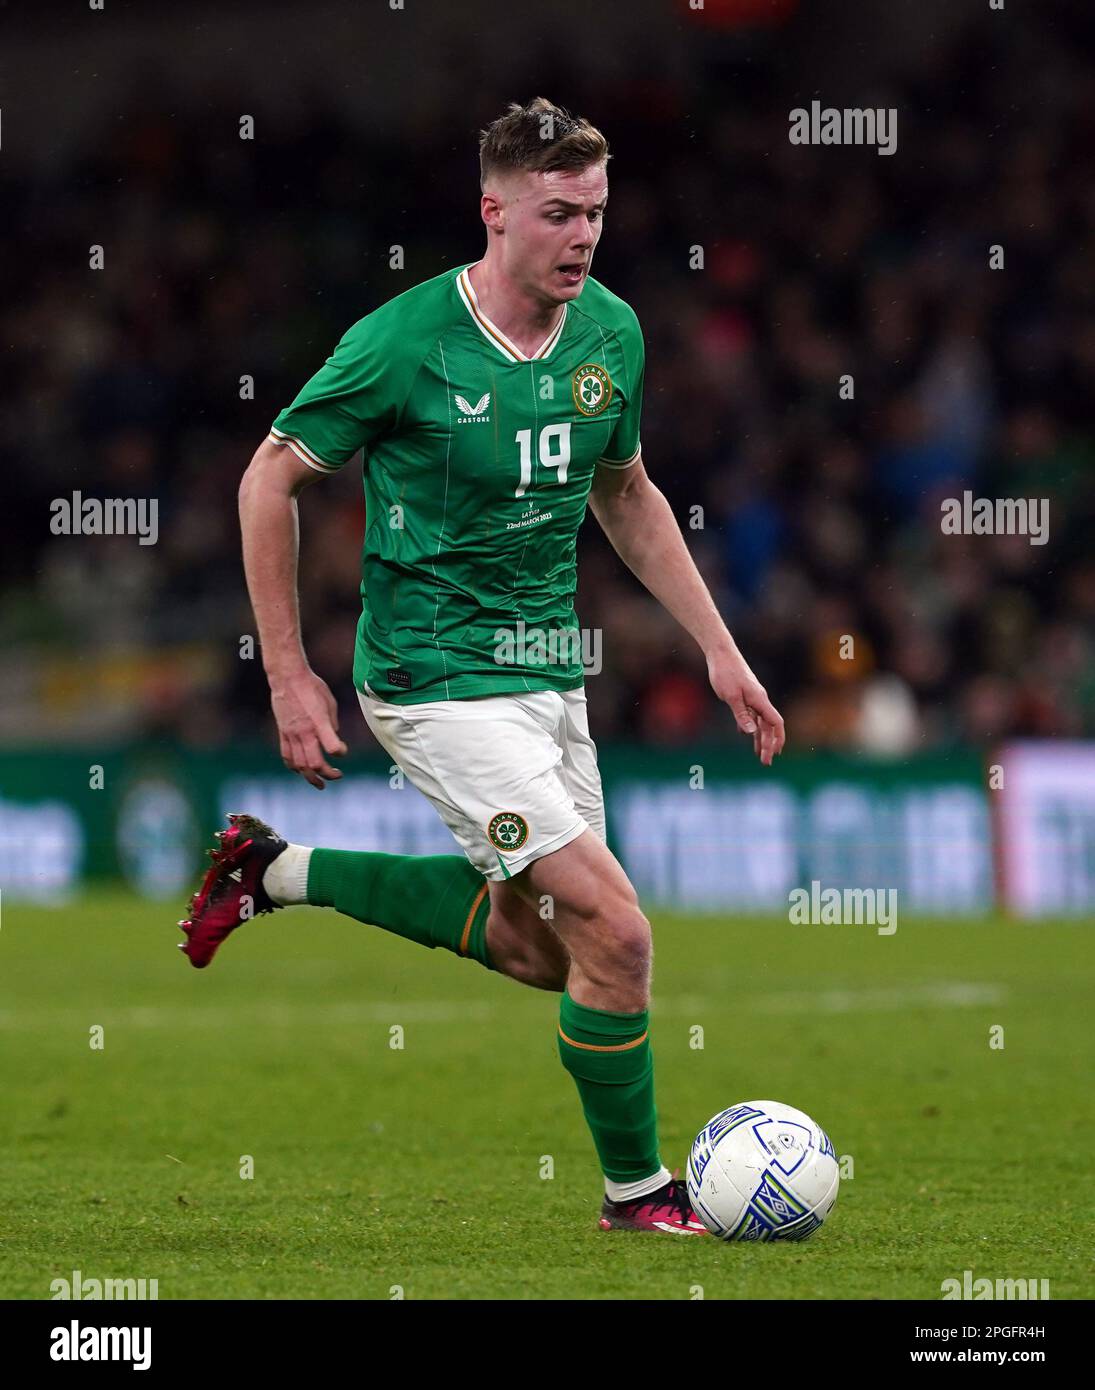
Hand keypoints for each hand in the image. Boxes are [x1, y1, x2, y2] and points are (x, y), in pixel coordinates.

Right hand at [269, 667, 347, 788]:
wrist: (287, 677)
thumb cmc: (312, 686)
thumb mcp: (330, 702)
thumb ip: (332, 723)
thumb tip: (333, 737)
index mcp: (319, 722)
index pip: (332, 746)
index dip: (340, 752)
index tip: (343, 750)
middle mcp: (304, 731)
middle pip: (314, 763)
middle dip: (327, 774)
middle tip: (337, 776)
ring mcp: (291, 734)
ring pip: (299, 765)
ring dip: (310, 777)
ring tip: (319, 783)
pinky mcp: (282, 733)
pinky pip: (286, 756)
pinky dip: (294, 767)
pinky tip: (302, 771)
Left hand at [706, 647, 785, 765]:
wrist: (720, 653)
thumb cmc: (725, 672)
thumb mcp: (731, 696)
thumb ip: (741, 714)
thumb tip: (751, 733)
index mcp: (760, 700)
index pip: (775, 723)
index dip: (775, 739)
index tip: (771, 754)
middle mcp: (760, 700)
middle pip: (769, 726)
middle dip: (769, 744)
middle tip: (765, 762)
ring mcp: (752, 697)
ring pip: (760, 721)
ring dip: (760, 738)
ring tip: (759, 754)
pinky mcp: (743, 695)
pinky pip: (750, 714)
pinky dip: (750, 726)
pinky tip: (745, 733)